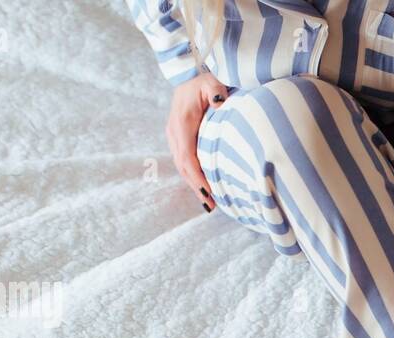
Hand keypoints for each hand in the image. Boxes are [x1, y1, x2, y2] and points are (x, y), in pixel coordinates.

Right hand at [166, 73, 228, 212]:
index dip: (197, 175)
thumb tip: (220, 102)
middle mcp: (174, 132)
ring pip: (182, 166)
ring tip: (208, 203)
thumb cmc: (205, 80)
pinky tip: (203, 187)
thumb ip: (216, 91)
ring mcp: (174, 136)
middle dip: (196, 186)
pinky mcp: (177, 138)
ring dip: (193, 184)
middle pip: (183, 166)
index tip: (208, 191)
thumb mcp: (212, 81)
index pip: (187, 155)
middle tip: (211, 204)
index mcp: (182, 122)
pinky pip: (183, 161)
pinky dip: (192, 176)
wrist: (187, 76)